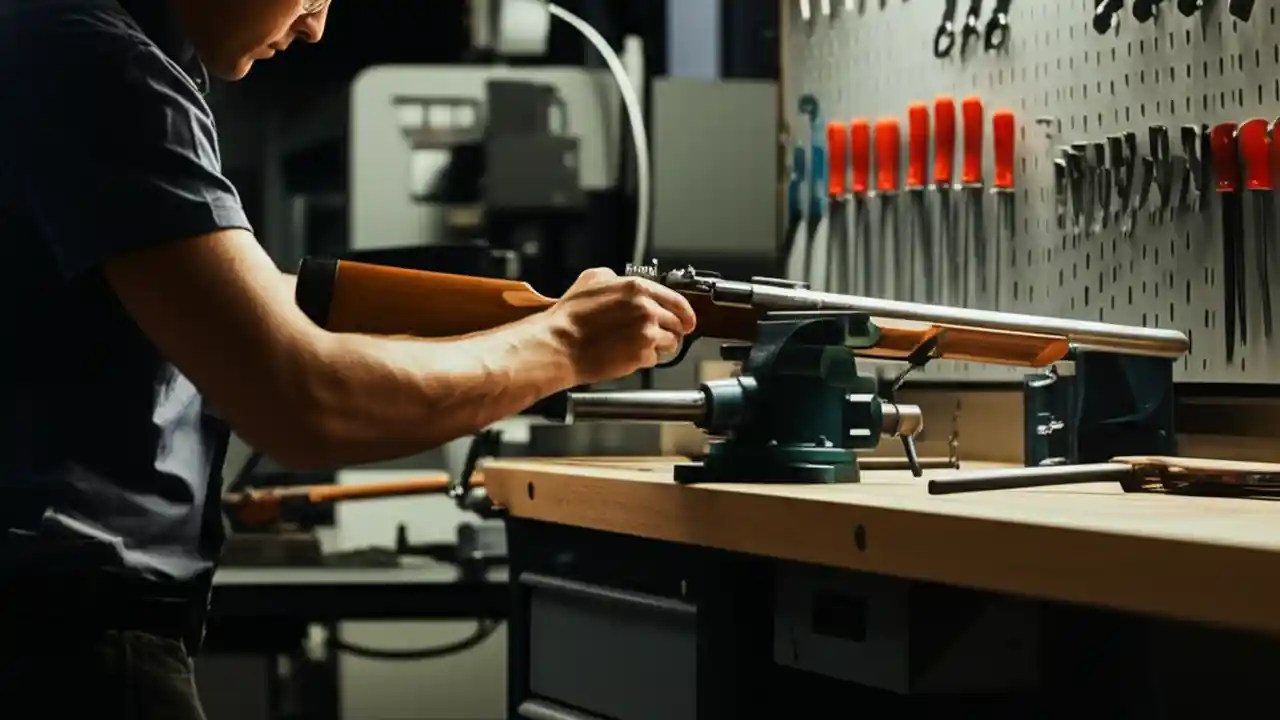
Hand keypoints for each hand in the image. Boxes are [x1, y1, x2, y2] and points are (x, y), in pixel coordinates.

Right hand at [546, 267, 697, 384]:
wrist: (560, 344)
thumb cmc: (570, 316)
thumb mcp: (590, 280)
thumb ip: (613, 278)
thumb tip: (620, 280)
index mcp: (637, 288)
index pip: (676, 300)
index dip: (685, 312)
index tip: (688, 321)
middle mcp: (647, 308)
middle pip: (677, 323)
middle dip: (669, 331)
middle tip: (657, 336)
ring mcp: (647, 333)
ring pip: (670, 343)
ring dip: (659, 347)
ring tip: (638, 347)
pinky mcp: (642, 355)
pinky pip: (655, 359)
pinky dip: (645, 360)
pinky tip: (628, 356)